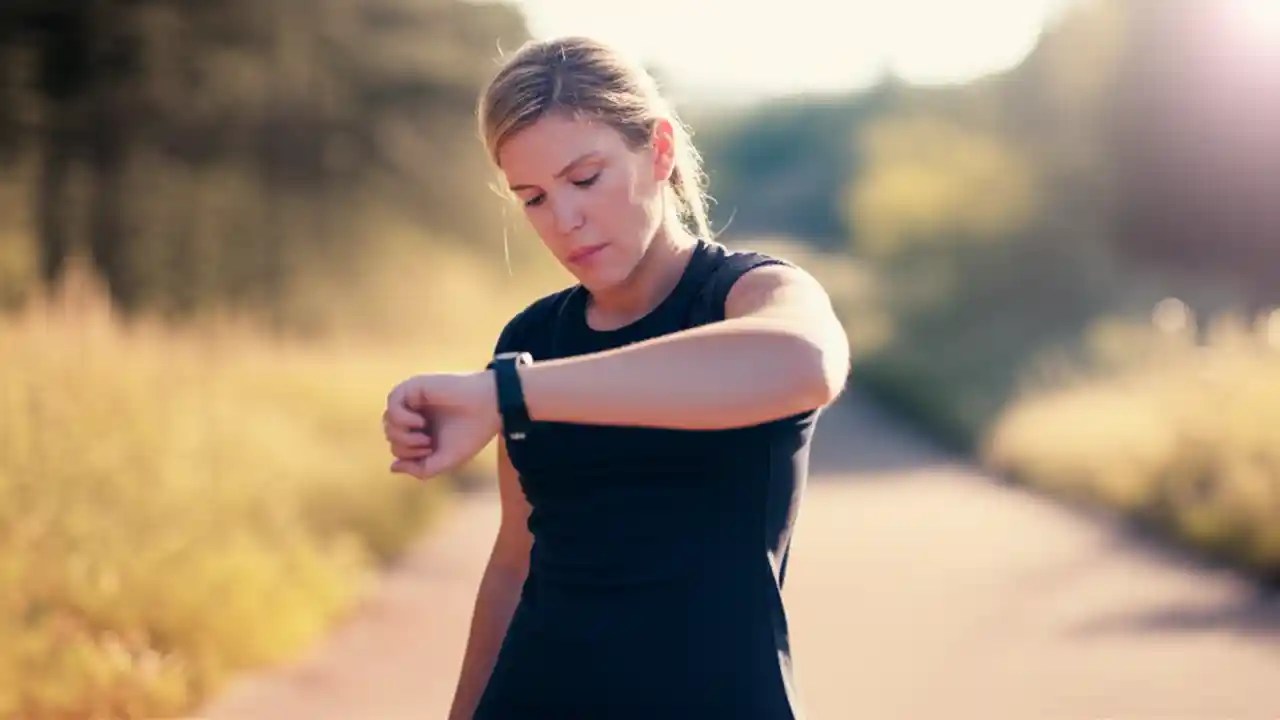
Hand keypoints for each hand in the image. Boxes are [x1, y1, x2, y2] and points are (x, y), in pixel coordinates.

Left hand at [383, 371, 500, 480]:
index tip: (432, 451)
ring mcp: (413, 400)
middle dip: (406, 448)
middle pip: (391, 436)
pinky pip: (392, 404)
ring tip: (424, 436)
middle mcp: (416, 414)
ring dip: (403, 436)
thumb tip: (392, 468)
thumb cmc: (471, 433)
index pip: (398, 447)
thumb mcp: (445, 461)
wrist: (488, 408)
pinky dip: (401, 419)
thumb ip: (420, 469)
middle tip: (428, 444)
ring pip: (388, 422)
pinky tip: (420, 422)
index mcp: (423, 431)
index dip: (410, 456)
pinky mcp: (414, 386)